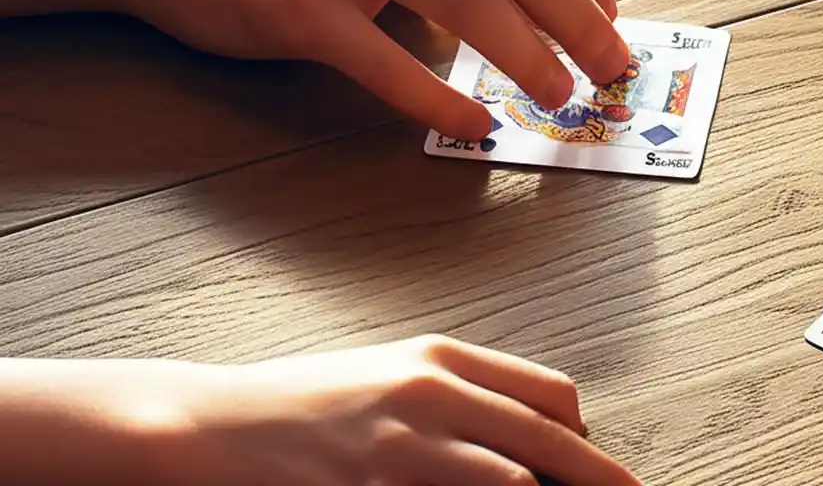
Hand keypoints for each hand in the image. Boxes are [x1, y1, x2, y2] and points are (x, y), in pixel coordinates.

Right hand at [0, 336, 639, 484]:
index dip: (587, 440)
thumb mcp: (391, 375)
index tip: (598, 466)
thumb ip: (462, 395)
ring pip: (515, 485)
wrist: (211, 427)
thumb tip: (534, 436)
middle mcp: (431, 398)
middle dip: (601, 481)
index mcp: (440, 359)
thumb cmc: (306, 404)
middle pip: (551, 444)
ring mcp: (402, 452)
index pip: (553, 397)